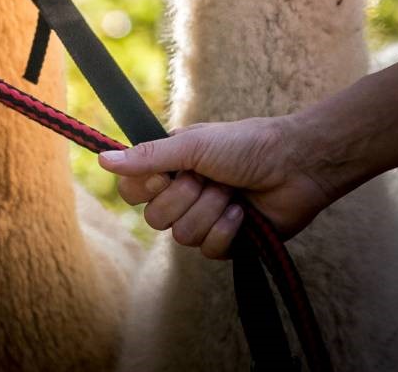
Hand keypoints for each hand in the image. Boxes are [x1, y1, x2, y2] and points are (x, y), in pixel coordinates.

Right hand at [97, 117, 337, 259]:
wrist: (296, 165)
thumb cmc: (245, 145)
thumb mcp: (192, 145)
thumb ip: (147, 157)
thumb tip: (102, 160)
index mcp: (169, 168)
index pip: (131, 192)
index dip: (145, 189)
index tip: (167, 174)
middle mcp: (182, 195)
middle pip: (154, 219)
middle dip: (185, 199)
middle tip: (210, 179)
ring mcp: (205, 220)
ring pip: (182, 237)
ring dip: (209, 212)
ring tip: (232, 193)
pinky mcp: (229, 242)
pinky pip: (209, 252)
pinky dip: (227, 231)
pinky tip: (242, 214)